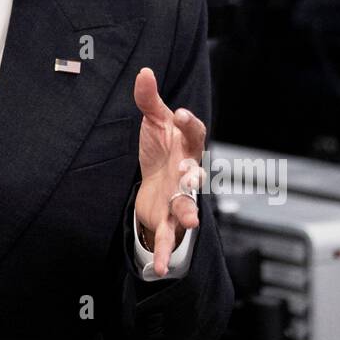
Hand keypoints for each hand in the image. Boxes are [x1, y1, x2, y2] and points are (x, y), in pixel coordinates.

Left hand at [132, 66, 206, 276]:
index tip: (179, 113)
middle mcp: (187, 174)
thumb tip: (144, 71)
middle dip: (194, 176)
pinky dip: (162, 252)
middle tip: (191, 175)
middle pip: (195, 175)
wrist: (156, 181)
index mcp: (186, 146)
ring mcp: (179, 198)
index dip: (189, 123)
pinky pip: (166, 237)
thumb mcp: (154, 120)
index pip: (194, 133)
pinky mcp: (166, 219)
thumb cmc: (161, 147)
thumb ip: (149, 99)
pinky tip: (157, 268)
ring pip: (188, 207)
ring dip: (189, 213)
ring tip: (192, 221)